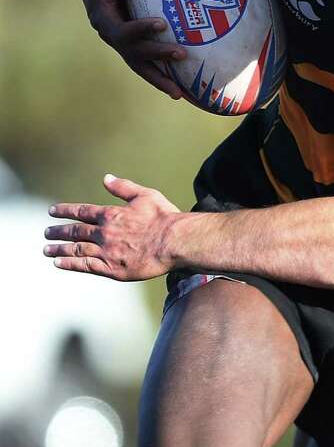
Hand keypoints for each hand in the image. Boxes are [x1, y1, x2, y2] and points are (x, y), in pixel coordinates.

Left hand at [44, 175, 180, 279]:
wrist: (175, 242)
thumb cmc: (164, 218)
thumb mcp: (146, 196)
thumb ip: (123, 187)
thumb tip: (106, 178)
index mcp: (111, 214)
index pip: (81, 211)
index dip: (65, 211)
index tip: (52, 211)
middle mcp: (104, 232)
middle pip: (75, 231)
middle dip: (58, 231)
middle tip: (46, 232)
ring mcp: (106, 251)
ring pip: (76, 249)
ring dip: (59, 249)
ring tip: (47, 249)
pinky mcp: (112, 268)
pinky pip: (86, 266)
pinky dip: (70, 264)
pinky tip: (59, 263)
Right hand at [73, 0, 185, 97]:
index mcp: (101, 15)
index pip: (119, 29)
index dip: (138, 29)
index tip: (161, 24)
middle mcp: (110, 32)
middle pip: (132, 52)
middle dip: (156, 54)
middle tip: (181, 54)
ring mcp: (121, 41)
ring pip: (139, 65)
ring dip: (159, 79)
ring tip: (180, 93)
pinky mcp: (131, 43)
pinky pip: (146, 63)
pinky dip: (161, 76)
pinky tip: (181, 90)